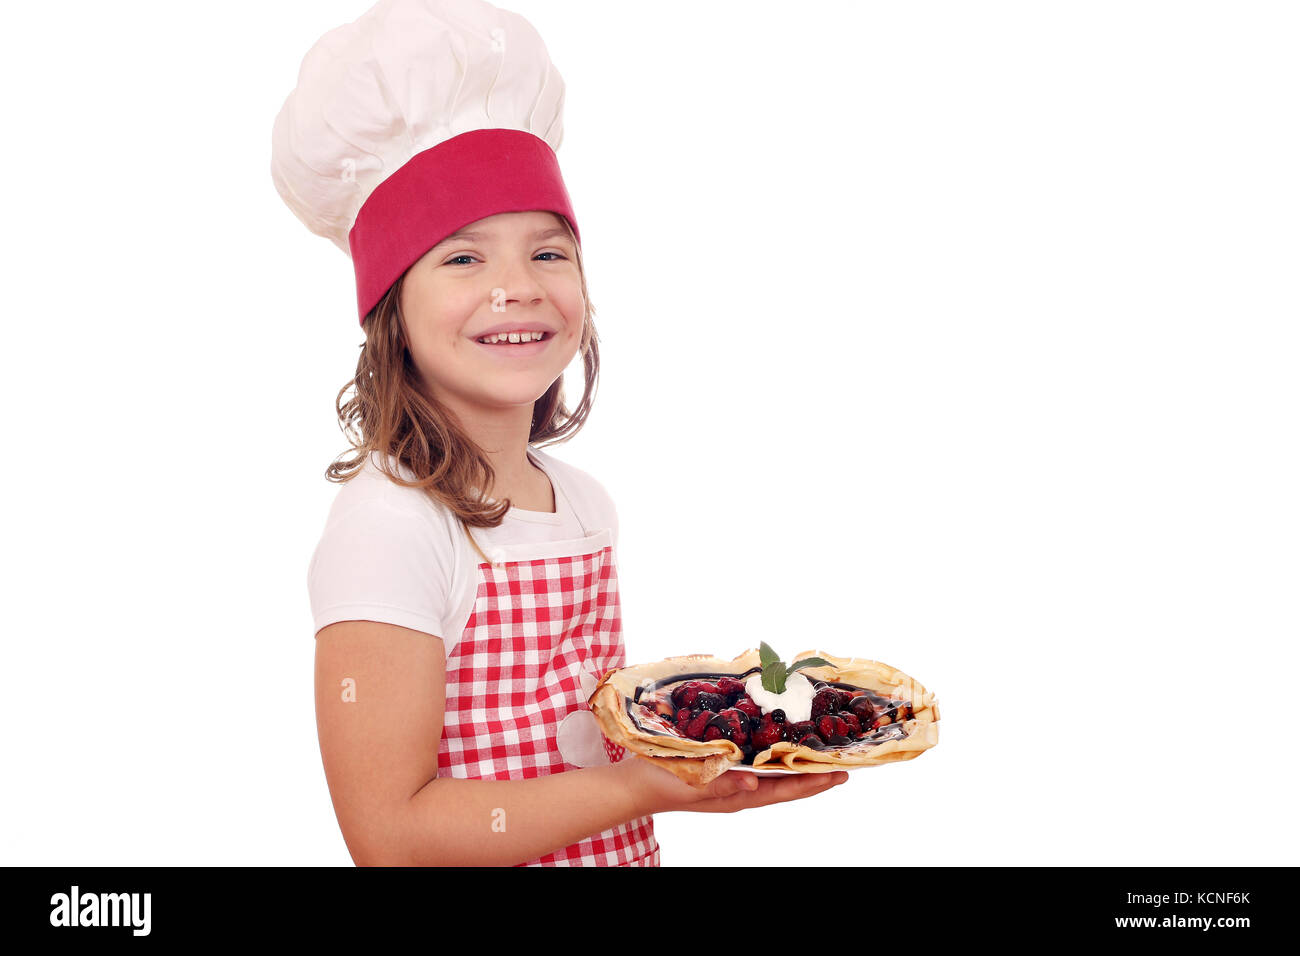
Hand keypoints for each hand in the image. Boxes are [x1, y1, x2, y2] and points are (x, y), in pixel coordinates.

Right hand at [616, 754, 848, 814]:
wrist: (634, 784)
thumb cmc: (661, 783)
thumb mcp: (692, 783)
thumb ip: (721, 783)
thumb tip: (753, 783)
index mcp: (738, 796)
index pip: (784, 790)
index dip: (813, 782)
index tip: (840, 774)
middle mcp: (741, 790)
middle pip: (786, 785)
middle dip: (814, 775)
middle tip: (842, 762)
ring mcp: (732, 781)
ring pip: (773, 775)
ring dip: (796, 765)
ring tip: (818, 752)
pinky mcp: (721, 769)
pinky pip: (755, 763)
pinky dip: (772, 754)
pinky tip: (777, 742)